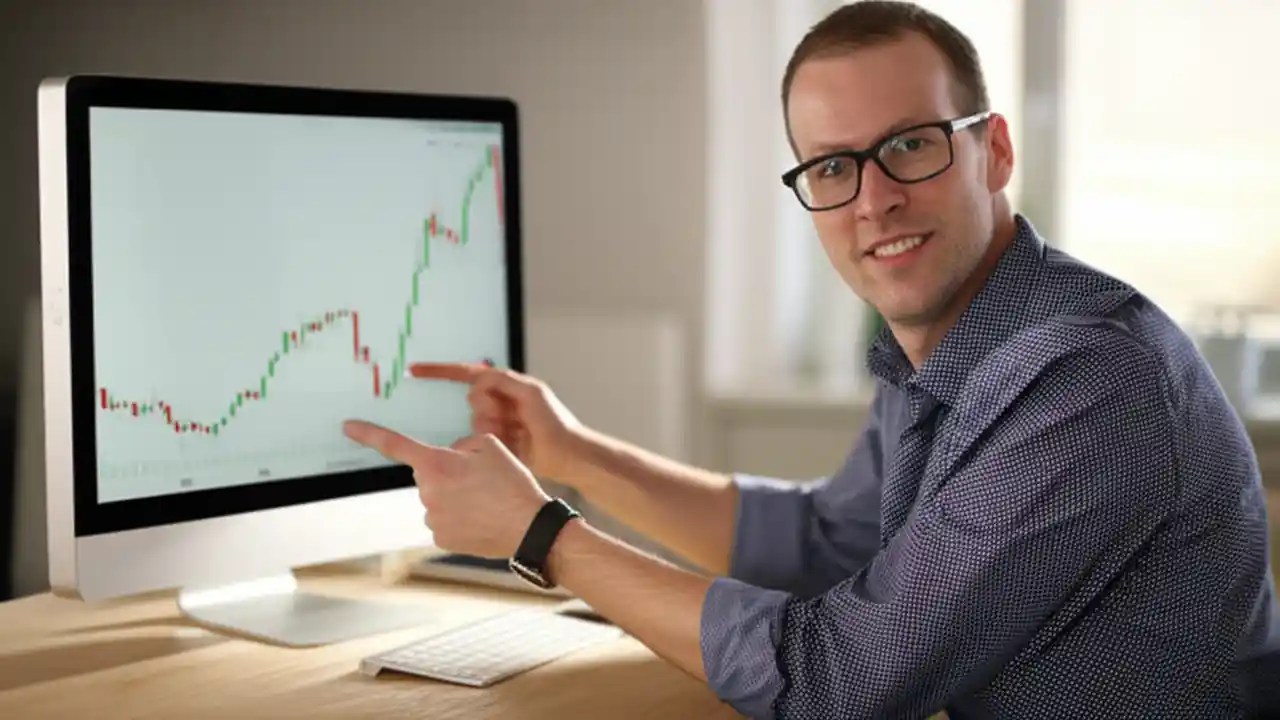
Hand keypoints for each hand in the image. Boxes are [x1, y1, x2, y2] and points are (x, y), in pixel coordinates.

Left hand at [342, 420, 550, 558]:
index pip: (395, 445)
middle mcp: (427, 492)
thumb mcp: (490, 445)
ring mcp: (432, 518)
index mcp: (436, 464)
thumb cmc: (512, 484)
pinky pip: (445, 520)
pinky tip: (481, 517)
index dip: (369, 433)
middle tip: (480, 480)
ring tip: (486, 500)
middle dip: (448, 473)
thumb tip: (452, 456)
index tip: (348, 426)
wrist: (529, 527)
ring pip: (437, 498)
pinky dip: (460, 517)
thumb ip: (461, 444)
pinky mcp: (441, 538)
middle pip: (429, 474)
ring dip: (455, 496)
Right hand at [408, 362, 584, 482]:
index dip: (441, 371)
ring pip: (477, 422)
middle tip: (515, 418)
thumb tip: (477, 381)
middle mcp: (499, 402)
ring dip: (496, 429)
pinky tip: (516, 444)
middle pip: (474, 400)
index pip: (468, 373)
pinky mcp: (496, 444)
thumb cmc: (555, 421)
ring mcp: (497, 424)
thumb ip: (502, 381)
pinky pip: (480, 441)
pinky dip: (494, 442)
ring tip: (519, 434)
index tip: (415, 371)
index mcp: (506, 385)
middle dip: (491, 409)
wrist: (568, 455)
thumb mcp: (531, 392)